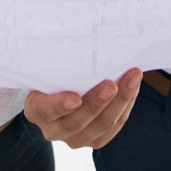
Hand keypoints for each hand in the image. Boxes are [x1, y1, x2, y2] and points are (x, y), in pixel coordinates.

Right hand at [24, 68, 142, 148]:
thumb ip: (58, 59)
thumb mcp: (50, 66)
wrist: (65, 86)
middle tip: (111, 85)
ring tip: (132, 78)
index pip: (44, 109)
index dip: (59, 106)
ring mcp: (76, 138)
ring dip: (120, 101)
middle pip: (76, 122)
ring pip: (101, 125)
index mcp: (37, 110)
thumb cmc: (56, 72)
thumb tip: (78, 30)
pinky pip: (115, 125)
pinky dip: (126, 104)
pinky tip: (133, 86)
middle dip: (97, 103)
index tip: (75, 98)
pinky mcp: (96, 140)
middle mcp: (53, 129)